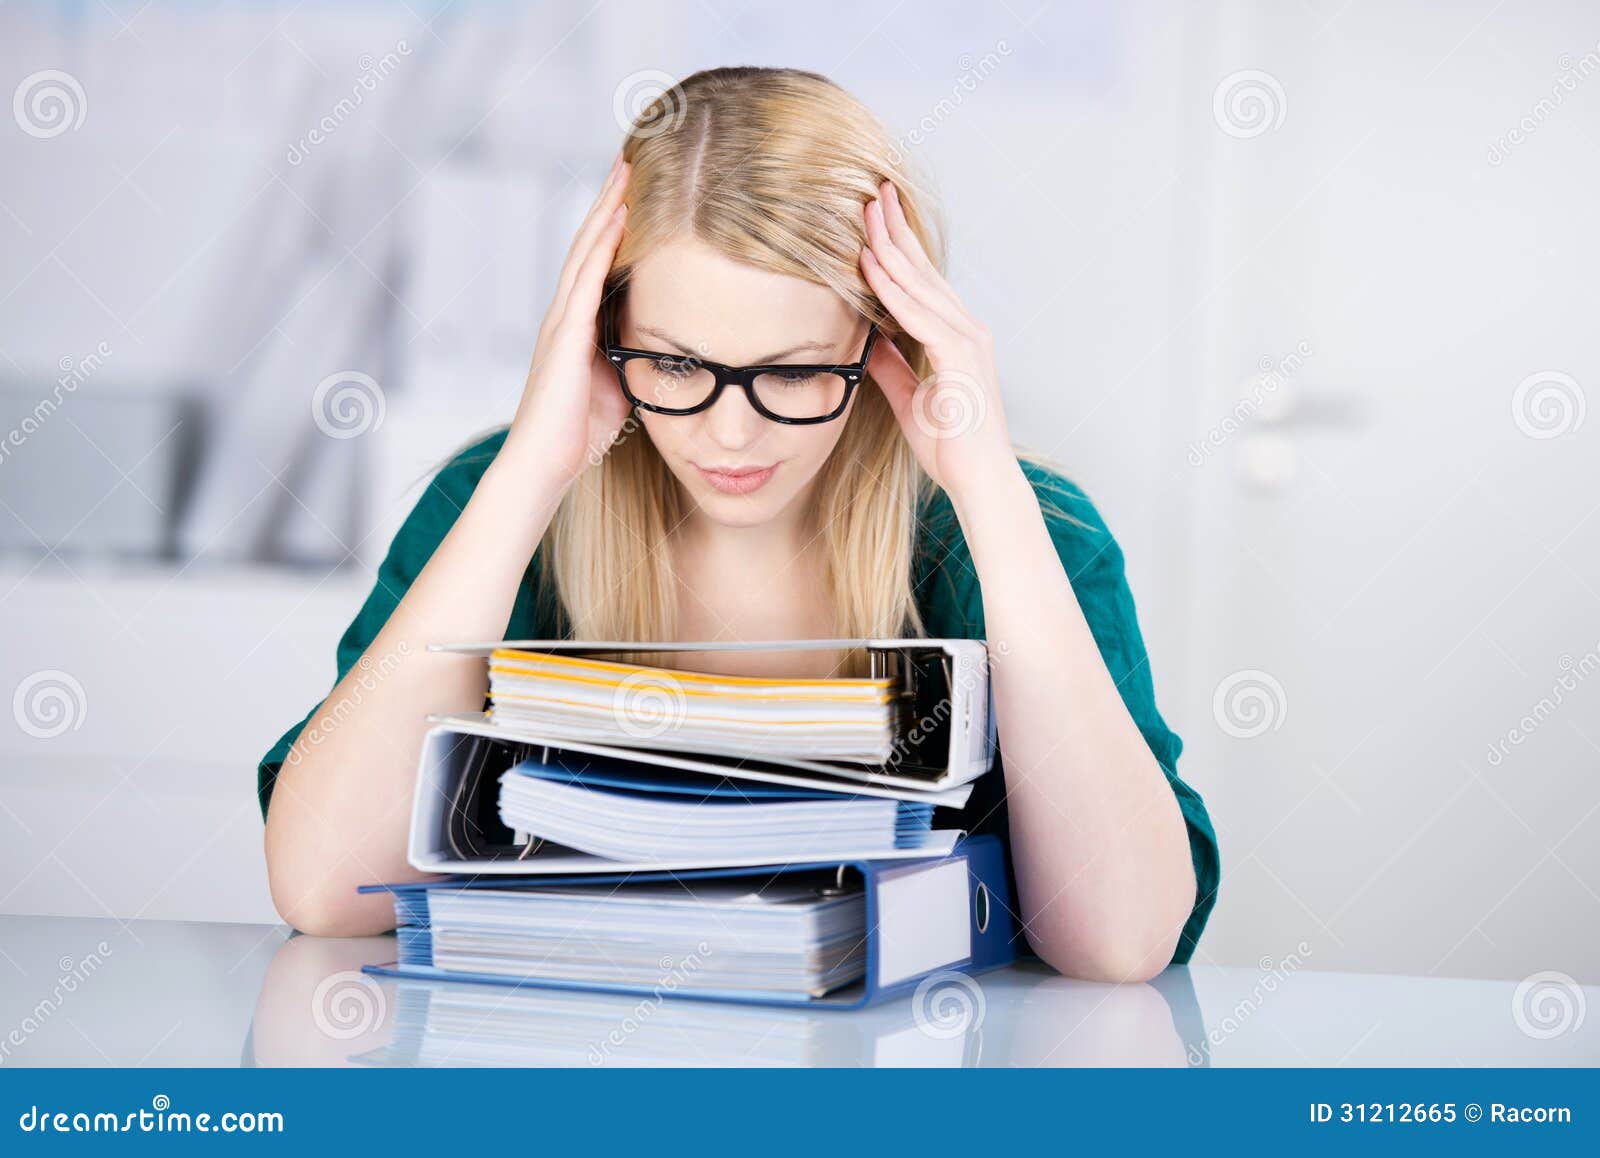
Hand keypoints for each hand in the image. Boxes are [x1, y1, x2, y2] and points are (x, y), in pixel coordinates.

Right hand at [504, 152, 634, 485]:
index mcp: (578, 323)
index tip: (638, 187)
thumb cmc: (578, 433)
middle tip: (632, 156)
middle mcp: (565, 313)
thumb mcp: (618, 385)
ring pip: (586, 250)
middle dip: (611, 200)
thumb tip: (664, 346)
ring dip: (607, 208)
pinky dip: (602, 245)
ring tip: (627, 168)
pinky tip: (619, 216)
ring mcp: (561, 321)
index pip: (599, 260)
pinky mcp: (564, 336)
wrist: (544, 464)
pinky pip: (585, 279)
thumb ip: (632, 357)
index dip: (616, 222)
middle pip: (591, 242)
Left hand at [858, 179, 1015, 498]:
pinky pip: (918, 314)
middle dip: (896, 230)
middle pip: (923, 269)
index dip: (898, 248)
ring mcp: (967, 339)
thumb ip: (892, 367)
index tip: (874, 219)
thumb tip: (871, 341)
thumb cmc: (952, 447)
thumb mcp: (909, 399)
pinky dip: (892, 289)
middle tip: (872, 192)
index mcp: (957, 337)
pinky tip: (870, 266)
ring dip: (890, 247)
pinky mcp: (960, 356)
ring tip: (866, 214)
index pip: (922, 282)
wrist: (980, 479)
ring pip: (920, 284)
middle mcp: (967, 329)